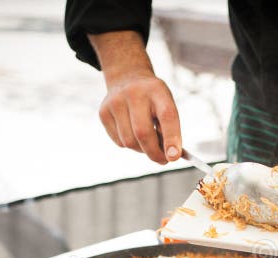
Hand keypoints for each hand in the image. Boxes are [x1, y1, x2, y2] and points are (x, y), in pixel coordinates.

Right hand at [88, 31, 181, 164]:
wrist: (127, 78)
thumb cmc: (153, 98)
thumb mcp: (166, 103)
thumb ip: (170, 128)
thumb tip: (170, 155)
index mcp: (156, 90)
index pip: (166, 116)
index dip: (171, 138)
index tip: (174, 157)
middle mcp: (134, 93)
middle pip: (143, 133)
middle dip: (154, 153)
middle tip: (163, 160)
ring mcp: (115, 102)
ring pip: (129, 142)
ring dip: (142, 149)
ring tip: (147, 140)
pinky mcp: (104, 112)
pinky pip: (119, 142)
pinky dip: (130, 145)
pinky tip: (132, 133)